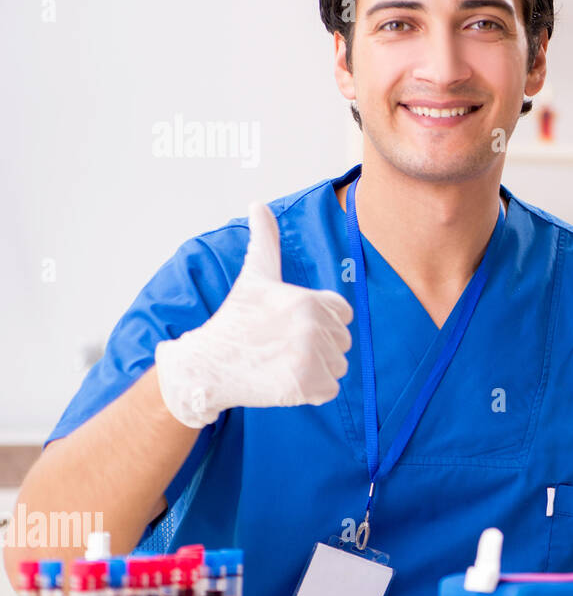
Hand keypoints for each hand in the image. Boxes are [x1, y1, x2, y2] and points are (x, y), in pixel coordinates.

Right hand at [154, 202, 353, 427]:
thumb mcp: (254, 276)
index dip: (322, 321)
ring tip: (282, 363)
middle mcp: (312, 326)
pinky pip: (330, 390)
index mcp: (308, 299)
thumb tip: (258, 204)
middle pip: (342, 341)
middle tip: (282, 346)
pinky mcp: (304, 386)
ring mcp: (309, 357)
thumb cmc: (234, 320)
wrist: (206, 366)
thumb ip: (265, 241)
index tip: (292, 325)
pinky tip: (285, 381)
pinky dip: (312, 392)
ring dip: (316, 370)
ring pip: (338, 367)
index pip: (343, 314)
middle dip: (319, 347)